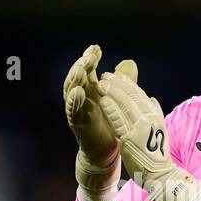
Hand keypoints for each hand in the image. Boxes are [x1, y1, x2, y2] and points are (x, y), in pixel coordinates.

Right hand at [63, 44, 136, 193]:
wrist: (107, 151)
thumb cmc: (111, 124)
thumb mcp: (119, 99)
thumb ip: (123, 82)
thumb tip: (129, 63)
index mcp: (91, 90)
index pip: (87, 70)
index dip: (90, 58)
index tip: (96, 48)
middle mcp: (81, 98)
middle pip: (76, 77)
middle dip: (81, 65)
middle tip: (88, 56)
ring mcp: (77, 111)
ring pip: (70, 91)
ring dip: (75, 79)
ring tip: (81, 68)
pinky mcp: (77, 125)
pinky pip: (72, 111)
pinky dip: (74, 101)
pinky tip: (78, 92)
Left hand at [97, 71, 200, 200]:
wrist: (159, 175)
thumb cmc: (157, 155)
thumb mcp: (159, 130)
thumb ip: (155, 113)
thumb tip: (151, 98)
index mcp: (155, 115)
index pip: (139, 94)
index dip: (127, 83)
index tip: (117, 75)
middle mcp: (149, 119)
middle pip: (131, 96)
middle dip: (117, 83)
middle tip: (106, 76)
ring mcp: (139, 129)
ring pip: (123, 105)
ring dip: (111, 92)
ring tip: (101, 84)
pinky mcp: (129, 139)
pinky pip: (118, 120)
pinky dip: (110, 108)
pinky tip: (102, 100)